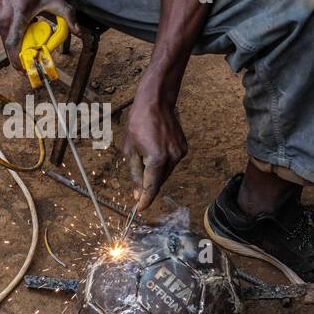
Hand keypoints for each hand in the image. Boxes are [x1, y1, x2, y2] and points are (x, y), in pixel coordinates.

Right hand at [0, 0, 78, 70]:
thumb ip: (66, 15)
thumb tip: (77, 30)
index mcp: (16, 19)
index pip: (14, 49)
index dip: (20, 63)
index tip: (28, 70)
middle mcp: (1, 21)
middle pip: (11, 47)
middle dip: (22, 52)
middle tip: (34, 50)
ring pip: (6, 40)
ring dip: (17, 40)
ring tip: (28, 28)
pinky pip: (1, 32)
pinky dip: (11, 31)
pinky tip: (20, 19)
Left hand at [123, 95, 187, 211]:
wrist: (156, 103)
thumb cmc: (138, 124)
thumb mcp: (129, 150)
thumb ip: (134, 174)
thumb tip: (137, 194)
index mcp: (157, 159)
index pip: (151, 187)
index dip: (145, 200)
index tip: (140, 210)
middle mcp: (172, 158)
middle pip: (159, 181)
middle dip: (148, 183)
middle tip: (138, 176)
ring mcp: (180, 153)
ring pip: (166, 173)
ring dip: (155, 172)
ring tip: (145, 155)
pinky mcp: (184, 148)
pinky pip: (171, 163)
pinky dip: (162, 163)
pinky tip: (155, 149)